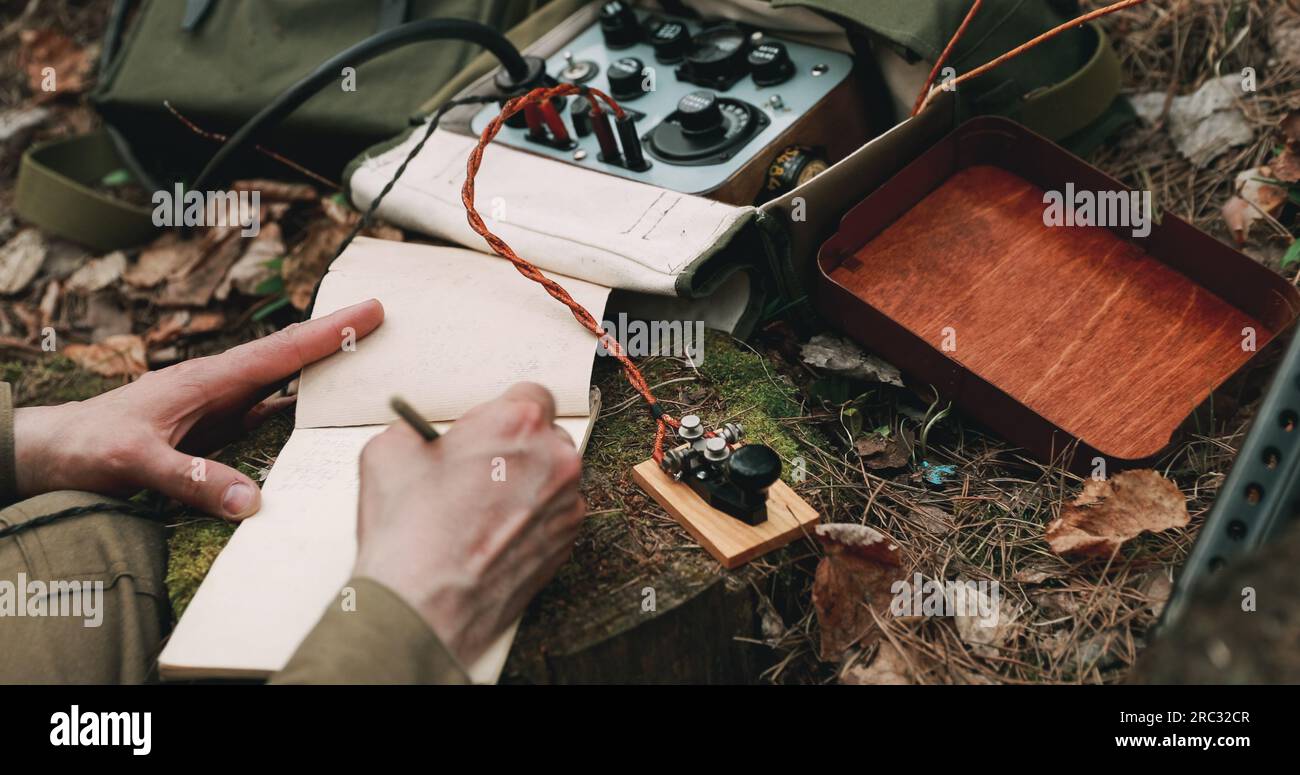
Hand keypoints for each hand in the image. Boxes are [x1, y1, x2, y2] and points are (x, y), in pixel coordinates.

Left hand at [13, 300, 384, 518]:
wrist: (52, 453)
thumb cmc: (87, 447)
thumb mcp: (135, 463)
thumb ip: (191, 479)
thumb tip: (252, 502)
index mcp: (209, 379)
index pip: (282, 352)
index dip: (330, 332)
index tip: (373, 309)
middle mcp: (222, 388)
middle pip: (294, 361)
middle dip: (341, 342)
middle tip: (392, 327)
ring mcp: (222, 410)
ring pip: (286, 388)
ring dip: (326, 379)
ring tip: (374, 372)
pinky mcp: (217, 434)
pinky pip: (270, 420)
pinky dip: (302, 416)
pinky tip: (325, 424)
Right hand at [354, 382, 584, 668]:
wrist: (422, 606)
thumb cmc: (410, 533)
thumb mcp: (390, 450)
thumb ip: (421, 430)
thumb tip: (427, 438)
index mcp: (518, 423)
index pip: (531, 395)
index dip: (504, 411)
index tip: (488, 428)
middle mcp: (555, 459)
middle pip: (546, 437)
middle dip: (516, 448)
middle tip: (479, 469)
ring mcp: (567, 505)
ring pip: (552, 479)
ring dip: (526, 485)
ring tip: (481, 509)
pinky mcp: (567, 543)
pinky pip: (554, 517)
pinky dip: (530, 521)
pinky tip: (492, 535)